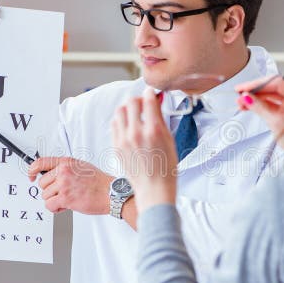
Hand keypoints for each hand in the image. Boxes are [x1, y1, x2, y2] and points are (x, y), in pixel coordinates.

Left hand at [28, 157, 112, 214]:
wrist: (110, 192)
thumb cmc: (99, 182)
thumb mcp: (81, 166)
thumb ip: (66, 168)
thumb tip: (53, 174)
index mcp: (66, 162)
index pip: (40, 162)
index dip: (32, 170)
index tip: (31, 176)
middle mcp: (63, 172)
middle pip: (42, 183)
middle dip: (50, 191)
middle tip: (61, 193)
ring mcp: (64, 185)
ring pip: (45, 196)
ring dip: (54, 200)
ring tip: (67, 199)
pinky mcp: (65, 198)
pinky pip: (50, 205)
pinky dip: (55, 208)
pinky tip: (65, 206)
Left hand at [111, 88, 177, 212]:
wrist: (153, 189)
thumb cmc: (165, 167)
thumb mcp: (169, 140)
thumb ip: (160, 119)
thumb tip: (155, 102)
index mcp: (153, 130)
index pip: (147, 100)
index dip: (150, 93)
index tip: (151, 93)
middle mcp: (136, 133)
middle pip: (130, 102)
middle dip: (138, 99)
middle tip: (144, 104)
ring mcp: (123, 140)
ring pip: (119, 111)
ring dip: (127, 108)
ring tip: (135, 115)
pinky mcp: (116, 146)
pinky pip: (114, 125)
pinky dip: (121, 120)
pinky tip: (128, 126)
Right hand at [234, 76, 283, 161]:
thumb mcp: (276, 123)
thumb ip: (260, 108)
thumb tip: (246, 97)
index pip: (277, 83)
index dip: (258, 84)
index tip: (243, 88)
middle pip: (272, 88)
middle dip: (254, 91)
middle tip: (239, 94)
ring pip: (269, 95)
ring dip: (254, 98)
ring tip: (240, 103)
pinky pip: (270, 103)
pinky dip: (259, 105)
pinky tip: (247, 106)